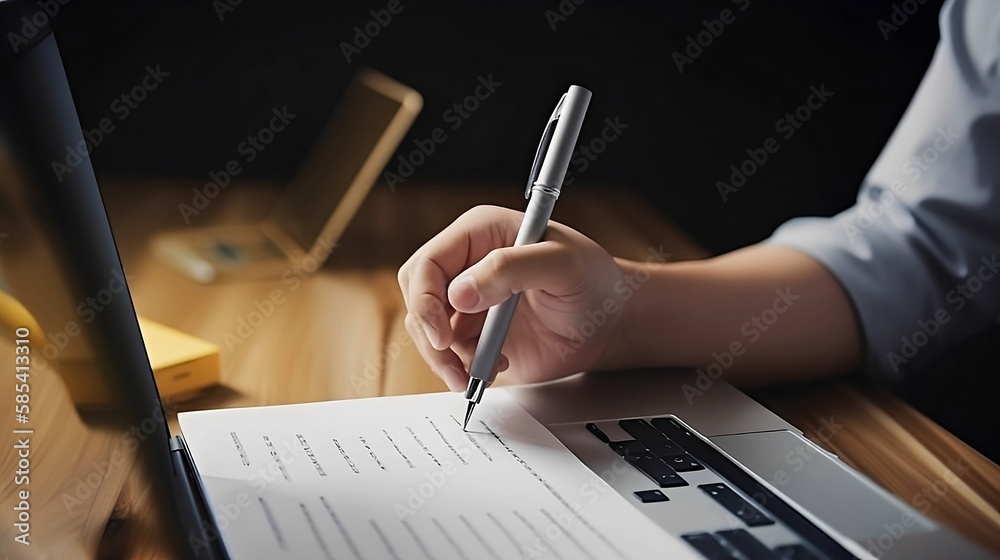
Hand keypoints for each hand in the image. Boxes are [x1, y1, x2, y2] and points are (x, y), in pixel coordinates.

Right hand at [398, 205, 626, 390]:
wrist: (611, 322)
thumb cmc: (594, 281)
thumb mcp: (562, 264)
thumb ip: (511, 269)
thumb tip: (459, 293)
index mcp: (480, 233)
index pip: (429, 263)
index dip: (425, 299)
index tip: (441, 334)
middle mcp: (468, 264)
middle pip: (418, 296)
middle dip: (428, 332)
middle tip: (452, 361)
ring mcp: (469, 300)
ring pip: (428, 329)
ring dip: (445, 358)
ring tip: (477, 374)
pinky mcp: (476, 332)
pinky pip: (450, 353)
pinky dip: (463, 368)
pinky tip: (496, 368)